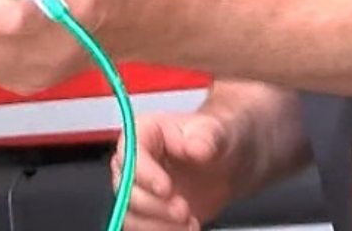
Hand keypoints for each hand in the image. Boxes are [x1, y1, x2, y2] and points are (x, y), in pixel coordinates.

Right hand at [110, 113, 237, 229]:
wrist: (225, 163)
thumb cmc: (212, 139)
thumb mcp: (214, 131)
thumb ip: (205, 137)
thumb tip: (195, 148)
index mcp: (142, 133)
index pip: (130, 154)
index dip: (144, 174)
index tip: (167, 189)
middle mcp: (134, 162)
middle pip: (126, 188)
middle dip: (154, 205)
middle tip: (184, 211)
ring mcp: (140, 189)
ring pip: (129, 213)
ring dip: (157, 225)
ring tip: (190, 223)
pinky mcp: (149, 211)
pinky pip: (142, 228)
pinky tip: (187, 228)